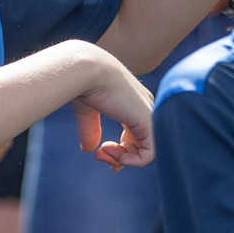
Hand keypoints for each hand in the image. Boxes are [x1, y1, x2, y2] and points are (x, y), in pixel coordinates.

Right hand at [72, 48, 155, 170]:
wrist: (86, 71)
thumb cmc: (84, 84)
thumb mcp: (88, 111)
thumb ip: (91, 130)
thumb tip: (89, 149)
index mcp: (133, 102)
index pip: (137, 133)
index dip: (122, 150)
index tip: (100, 153)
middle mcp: (145, 108)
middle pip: (142, 144)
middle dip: (120, 157)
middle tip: (100, 155)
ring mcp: (149, 114)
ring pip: (146, 151)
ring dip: (122, 159)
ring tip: (102, 152)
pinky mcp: (149, 122)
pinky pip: (150, 154)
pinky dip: (133, 161)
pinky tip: (117, 157)